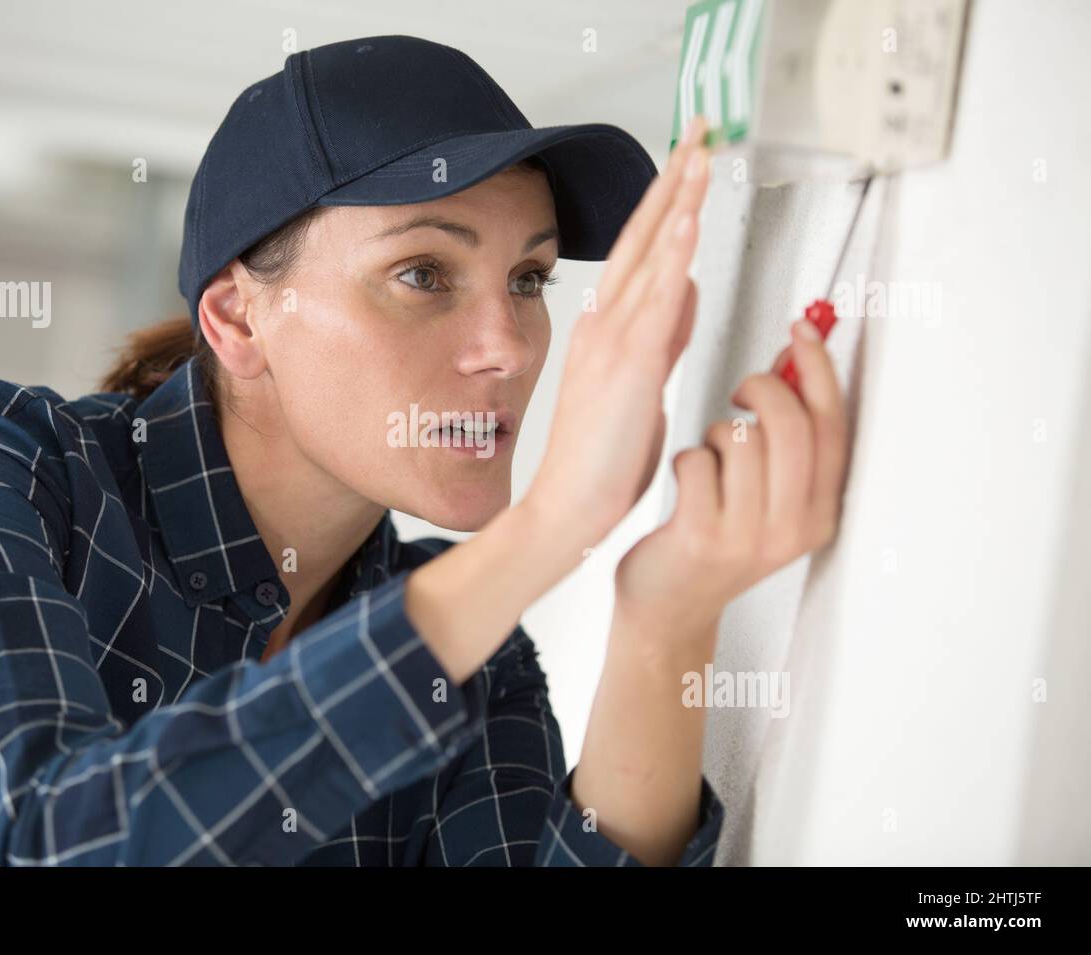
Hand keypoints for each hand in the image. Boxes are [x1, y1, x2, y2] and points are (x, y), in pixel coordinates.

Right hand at [524, 116, 710, 555]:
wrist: (569, 507)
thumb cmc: (602, 456)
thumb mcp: (642, 381)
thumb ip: (664, 331)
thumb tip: (686, 283)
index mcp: (608, 328)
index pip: (644, 250)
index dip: (668, 201)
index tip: (691, 161)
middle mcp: (604, 323)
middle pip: (643, 236)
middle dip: (673, 180)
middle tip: (699, 132)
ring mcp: (611, 341)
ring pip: (648, 256)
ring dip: (676, 201)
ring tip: (700, 154)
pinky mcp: (626, 367)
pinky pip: (654, 299)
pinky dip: (671, 254)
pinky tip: (689, 219)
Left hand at [614, 316, 852, 635]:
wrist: (670, 605)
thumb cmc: (713, 539)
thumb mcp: (768, 495)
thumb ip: (788, 434)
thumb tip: (796, 360)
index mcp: (818, 513)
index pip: (832, 426)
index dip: (817, 370)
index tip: (802, 332)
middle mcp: (792, 528)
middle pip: (790, 424)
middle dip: (761, 390)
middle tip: (740, 391)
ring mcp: (748, 535)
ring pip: (739, 438)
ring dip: (715, 434)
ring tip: (709, 458)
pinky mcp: (702, 536)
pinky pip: (697, 461)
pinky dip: (685, 459)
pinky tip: (685, 482)